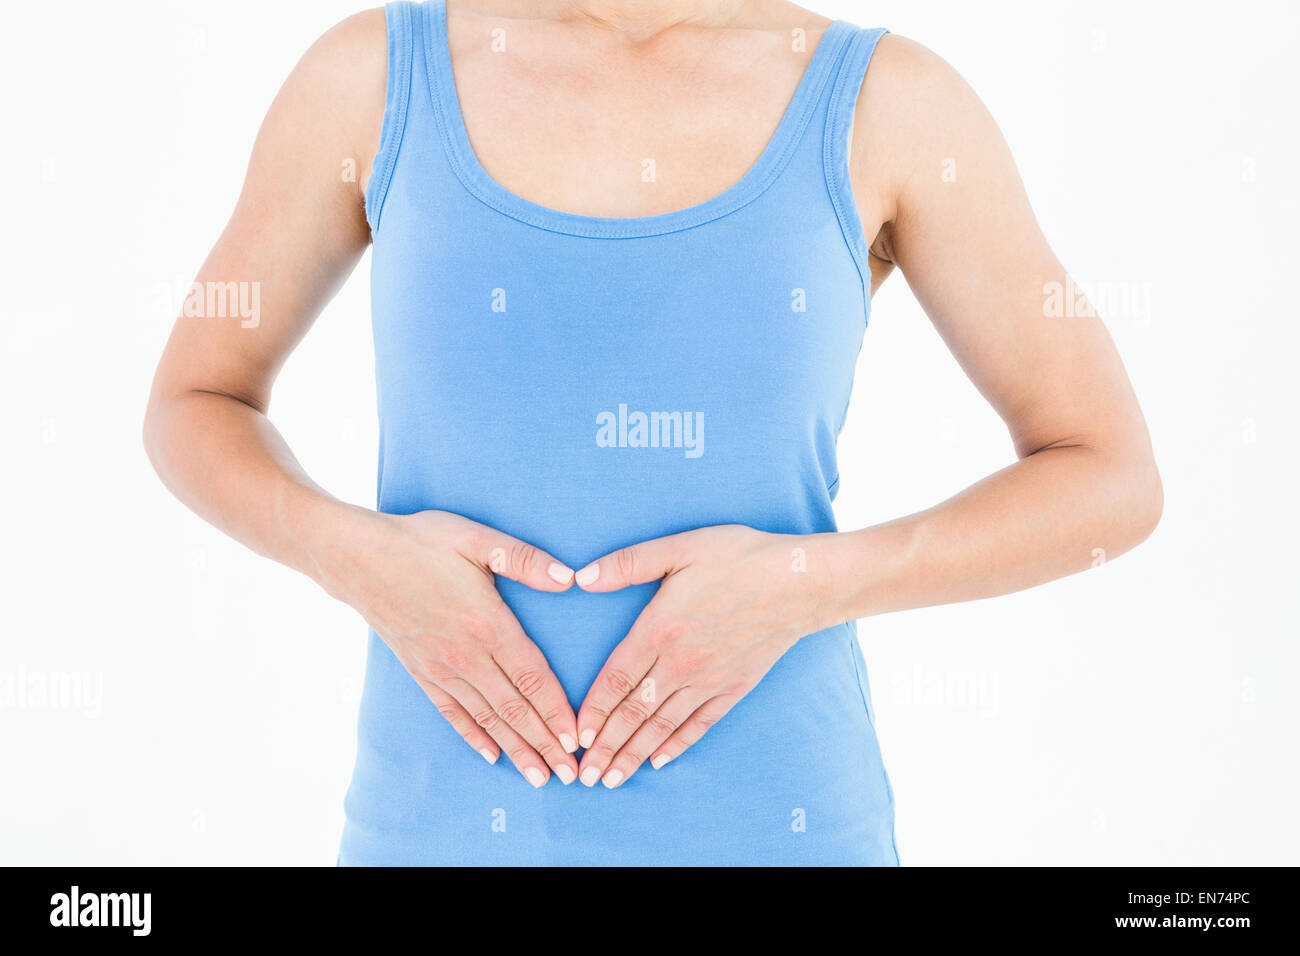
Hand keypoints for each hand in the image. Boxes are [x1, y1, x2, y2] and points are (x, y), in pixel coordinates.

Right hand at [313, 507, 580, 785]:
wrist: (356, 558)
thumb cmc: (419, 542)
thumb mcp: (476, 539)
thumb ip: (524, 559)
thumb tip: (570, 578)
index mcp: (486, 623)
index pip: (532, 677)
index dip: (556, 711)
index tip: (577, 739)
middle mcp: (465, 655)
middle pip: (514, 708)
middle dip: (545, 744)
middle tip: (571, 775)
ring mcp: (440, 668)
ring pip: (486, 718)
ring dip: (515, 749)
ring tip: (539, 776)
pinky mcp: (420, 672)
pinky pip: (452, 712)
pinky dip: (473, 736)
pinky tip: (490, 755)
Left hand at [571, 524, 836, 787]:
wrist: (800, 582)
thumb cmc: (739, 557)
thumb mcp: (679, 547)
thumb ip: (628, 563)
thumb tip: (581, 577)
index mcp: (660, 628)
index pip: (616, 679)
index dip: (592, 711)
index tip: (574, 738)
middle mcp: (681, 663)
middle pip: (634, 712)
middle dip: (606, 747)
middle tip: (584, 776)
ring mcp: (709, 680)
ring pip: (662, 725)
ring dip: (633, 754)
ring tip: (611, 780)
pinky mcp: (734, 687)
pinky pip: (700, 724)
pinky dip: (677, 745)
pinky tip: (659, 761)